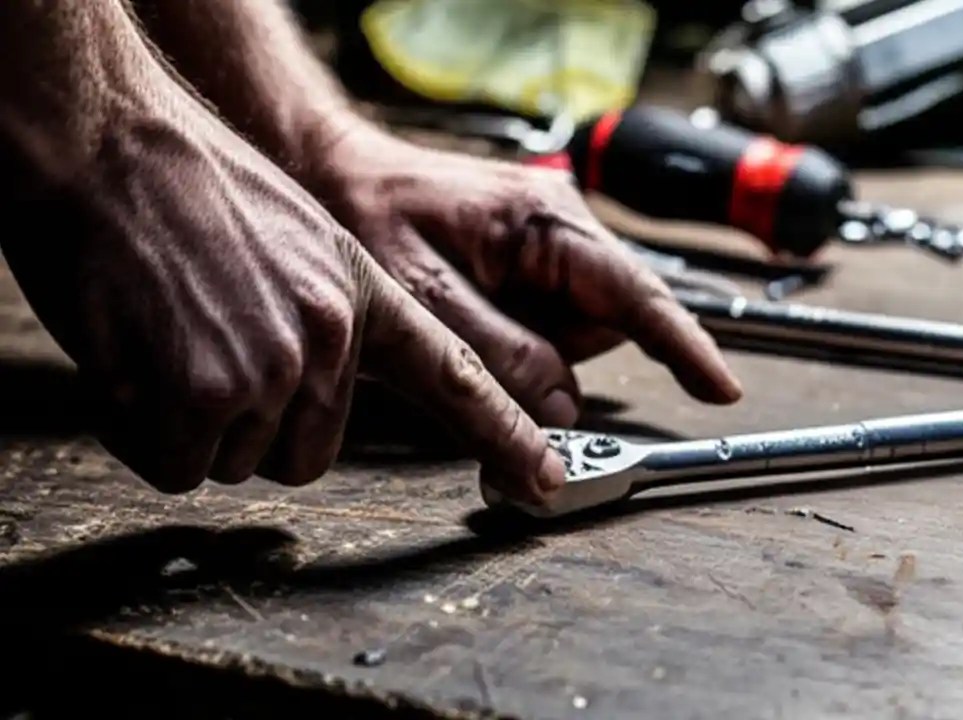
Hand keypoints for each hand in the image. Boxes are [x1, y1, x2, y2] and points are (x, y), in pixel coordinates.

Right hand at [0, 80, 564, 503]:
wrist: (107, 144)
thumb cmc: (190, 187)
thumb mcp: (302, 241)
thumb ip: (334, 313)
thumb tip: (331, 376)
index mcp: (365, 296)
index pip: (458, 378)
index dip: (505, 435)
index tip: (546, 479)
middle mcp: (331, 338)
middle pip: (305, 454)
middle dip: (256, 429)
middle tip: (210, 356)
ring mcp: (271, 369)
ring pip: (235, 462)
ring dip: (194, 424)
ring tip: (170, 342)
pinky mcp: (202, 395)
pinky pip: (175, 465)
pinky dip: (145, 433)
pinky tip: (135, 364)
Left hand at [305, 122, 743, 427]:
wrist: (325, 171)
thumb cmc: (364, 212)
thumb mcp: (423, 294)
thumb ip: (500, 355)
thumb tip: (563, 409)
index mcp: (546, 224)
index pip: (636, 293)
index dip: (683, 346)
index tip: (721, 390)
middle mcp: (558, 232)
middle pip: (605, 322)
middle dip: (560, 359)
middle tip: (492, 361)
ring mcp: (542, 249)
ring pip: (572, 332)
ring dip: (530, 354)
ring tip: (458, 324)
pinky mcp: (522, 267)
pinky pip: (542, 324)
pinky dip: (512, 343)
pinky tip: (463, 322)